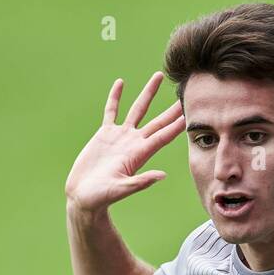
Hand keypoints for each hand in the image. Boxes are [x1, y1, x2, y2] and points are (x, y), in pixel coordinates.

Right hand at [64, 72, 186, 214]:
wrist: (84, 196)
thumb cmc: (102, 197)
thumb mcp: (121, 190)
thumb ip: (141, 182)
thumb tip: (163, 176)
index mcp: (139, 155)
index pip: (163, 136)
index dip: (176, 125)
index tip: (189, 112)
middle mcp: (133, 143)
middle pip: (157, 121)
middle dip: (171, 108)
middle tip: (184, 92)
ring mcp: (120, 137)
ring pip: (137, 109)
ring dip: (147, 94)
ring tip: (158, 76)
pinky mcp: (104, 134)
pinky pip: (111, 111)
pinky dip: (116, 97)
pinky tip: (121, 83)